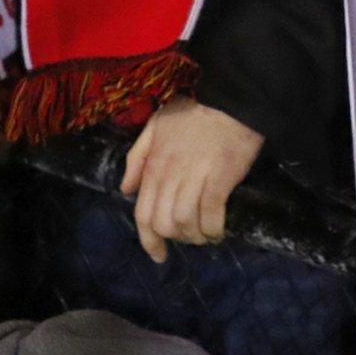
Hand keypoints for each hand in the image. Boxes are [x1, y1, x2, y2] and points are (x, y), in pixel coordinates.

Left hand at [121, 97, 264, 261]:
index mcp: (153, 165)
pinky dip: (214, 229)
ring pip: (186, 223)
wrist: (229, 99)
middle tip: (189, 237)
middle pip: (164, 223)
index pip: (142, 214)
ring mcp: (195, 178)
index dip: (148, 241)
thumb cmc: (193, 111)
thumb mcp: (156, 126)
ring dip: (196, 236)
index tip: (159, 255)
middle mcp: (170, 176)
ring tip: (205, 234)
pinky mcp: (220, 179)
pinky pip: (212, 215)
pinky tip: (218, 231)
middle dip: (175, 238)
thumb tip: (126, 189)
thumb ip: (137, 156)